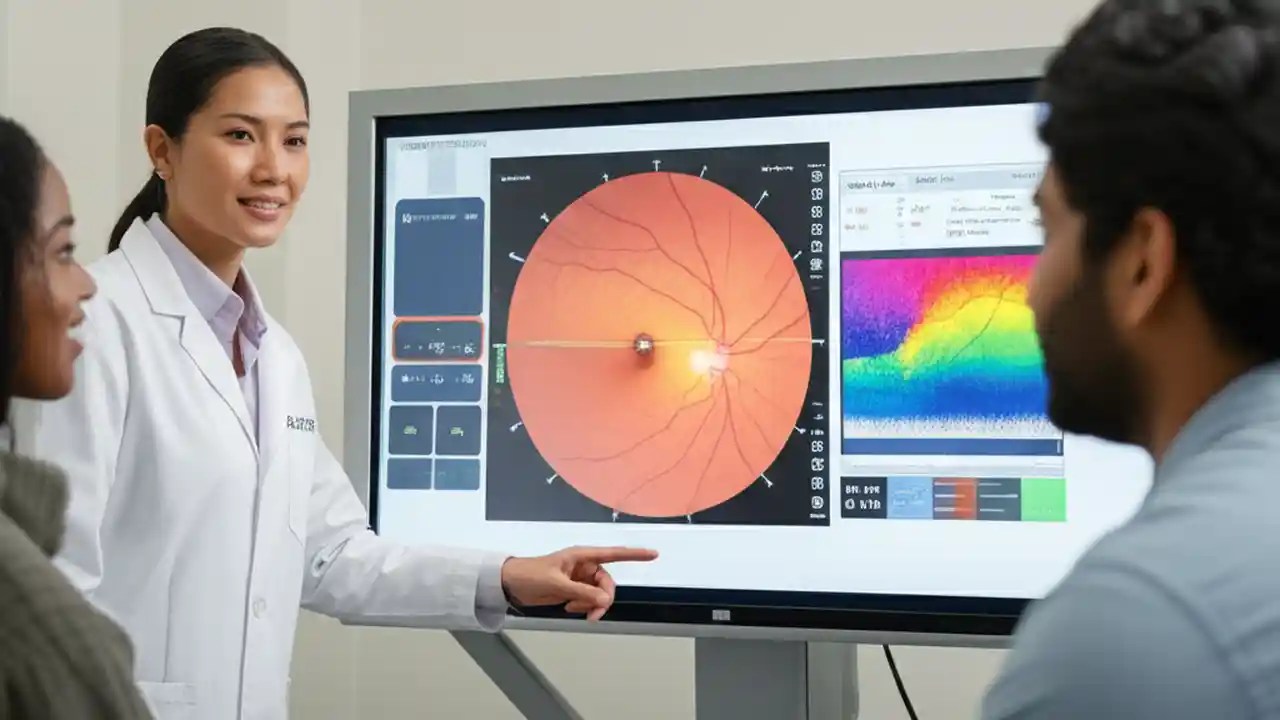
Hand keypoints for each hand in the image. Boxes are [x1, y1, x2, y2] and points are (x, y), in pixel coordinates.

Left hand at [500, 545, 658, 621]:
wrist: (510, 584)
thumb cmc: (530, 575)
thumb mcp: (556, 583)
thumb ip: (581, 592)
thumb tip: (604, 601)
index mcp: (582, 556)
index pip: (614, 554)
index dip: (634, 554)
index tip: (653, 554)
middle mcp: (584, 566)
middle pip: (607, 583)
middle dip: (603, 598)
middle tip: (593, 614)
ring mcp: (579, 579)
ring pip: (598, 594)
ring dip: (591, 605)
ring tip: (574, 610)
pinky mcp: (572, 591)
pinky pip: (587, 600)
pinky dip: (582, 607)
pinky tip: (568, 608)